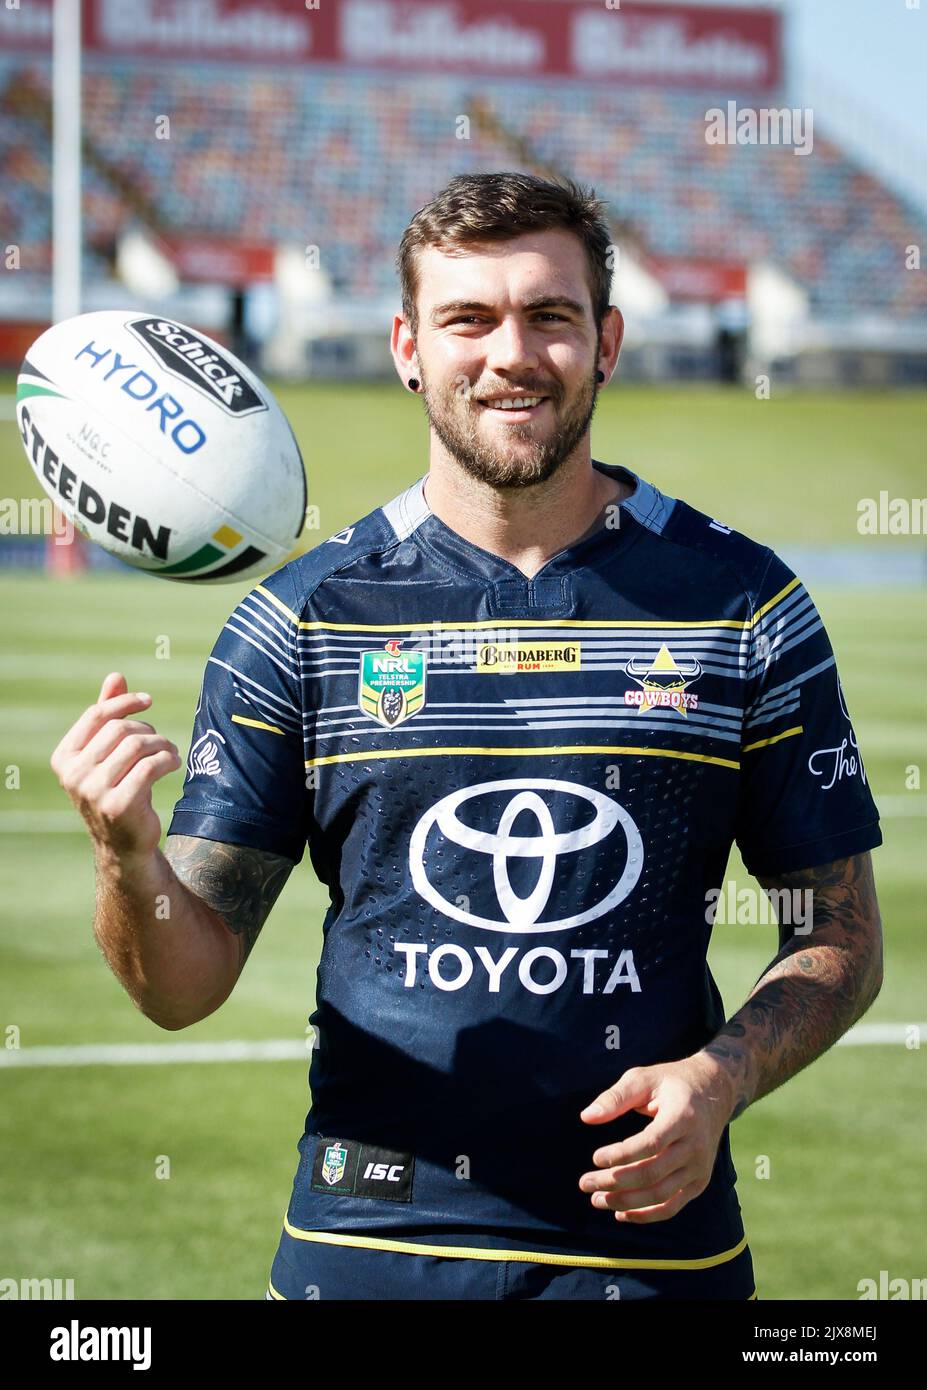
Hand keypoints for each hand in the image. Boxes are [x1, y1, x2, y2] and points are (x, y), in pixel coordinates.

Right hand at [50, 672, 181, 861]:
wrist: (123, 843)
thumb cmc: (115, 789)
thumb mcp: (106, 753)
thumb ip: (108, 716)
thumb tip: (116, 676)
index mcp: (64, 758)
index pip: (97, 715)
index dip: (124, 702)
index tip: (147, 700)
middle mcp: (74, 775)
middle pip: (120, 729)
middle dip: (147, 729)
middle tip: (160, 741)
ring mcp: (94, 791)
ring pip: (137, 746)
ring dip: (161, 744)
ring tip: (170, 752)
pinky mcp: (120, 804)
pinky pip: (151, 766)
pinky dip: (168, 759)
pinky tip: (173, 763)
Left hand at [577, 1054, 735, 1223]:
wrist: (715, 1091)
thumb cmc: (671, 1082)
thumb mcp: (644, 1078)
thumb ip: (616, 1097)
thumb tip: (586, 1117)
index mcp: (683, 1116)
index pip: (650, 1143)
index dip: (621, 1154)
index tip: (595, 1157)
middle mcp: (695, 1145)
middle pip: (652, 1173)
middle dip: (615, 1182)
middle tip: (585, 1183)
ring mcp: (700, 1167)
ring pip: (660, 1195)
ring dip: (625, 1202)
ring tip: (597, 1199)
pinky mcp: (699, 1181)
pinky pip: (672, 1206)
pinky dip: (646, 1215)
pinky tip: (621, 1213)